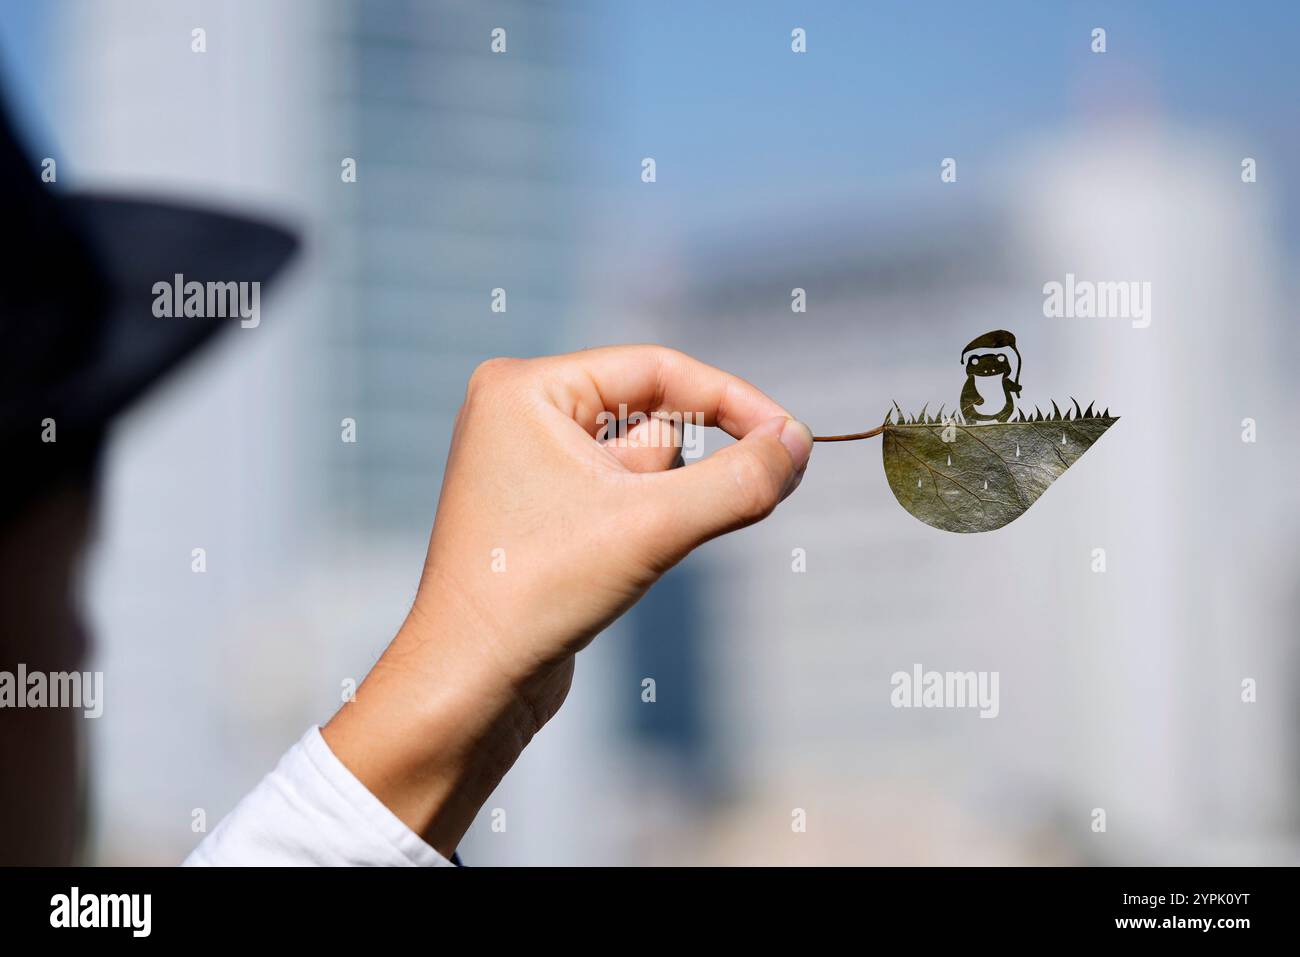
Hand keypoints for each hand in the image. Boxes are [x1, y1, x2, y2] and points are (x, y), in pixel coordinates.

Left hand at [322, 345, 812, 855]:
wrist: (468, 683)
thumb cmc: (539, 593)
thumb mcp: (655, 526)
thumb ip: (738, 480)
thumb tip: (798, 445)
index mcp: (525, 387)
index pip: (657, 369)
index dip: (734, 402)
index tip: (793, 441)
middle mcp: (517, 411)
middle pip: (650, 416)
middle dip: (672, 477)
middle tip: (653, 526)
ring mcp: (524, 460)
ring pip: (639, 463)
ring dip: (654, 509)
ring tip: (605, 558)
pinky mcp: (538, 508)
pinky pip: (616, 495)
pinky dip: (635, 526)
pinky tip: (597, 570)